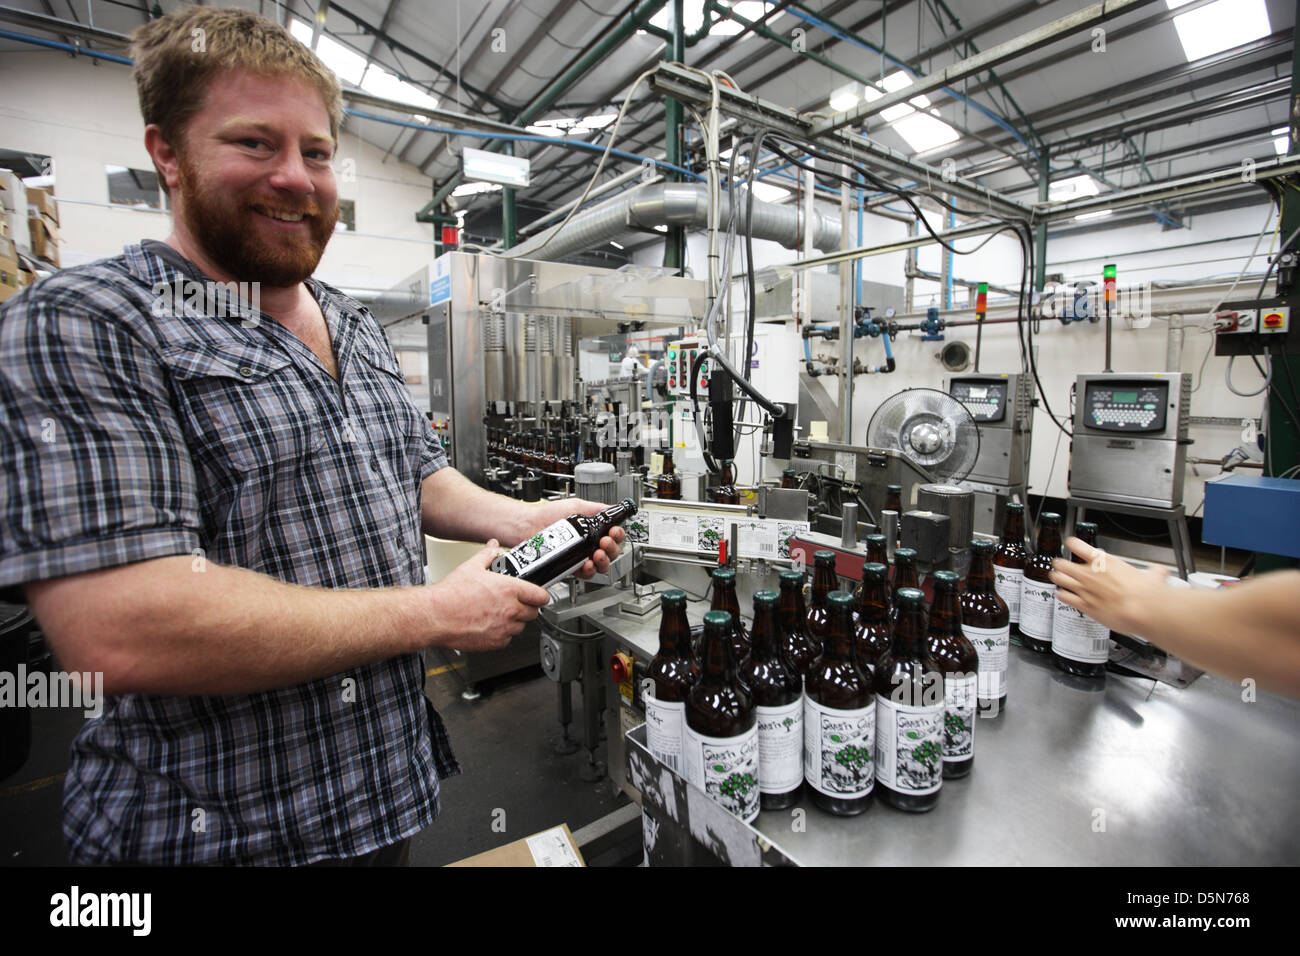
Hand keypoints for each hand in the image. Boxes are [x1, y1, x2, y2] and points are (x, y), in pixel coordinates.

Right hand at [428, 541, 549, 651]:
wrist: (436, 616)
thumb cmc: (451, 594)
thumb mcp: (471, 567)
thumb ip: (487, 555)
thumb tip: (492, 546)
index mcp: (509, 590)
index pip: (541, 596)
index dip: (541, 595)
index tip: (538, 595)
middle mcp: (510, 610)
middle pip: (533, 613)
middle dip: (527, 608)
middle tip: (516, 604)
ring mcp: (503, 628)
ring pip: (520, 627)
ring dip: (514, 622)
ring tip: (499, 614)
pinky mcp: (494, 642)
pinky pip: (507, 640)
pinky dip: (502, 634)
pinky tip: (490, 625)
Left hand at [516, 498, 624, 579]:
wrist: (529, 526)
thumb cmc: (547, 515)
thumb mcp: (577, 506)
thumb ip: (596, 509)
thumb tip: (612, 509)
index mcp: (592, 530)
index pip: (613, 536)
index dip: (617, 535)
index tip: (614, 531)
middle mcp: (588, 544)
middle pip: (611, 552)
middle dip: (612, 548)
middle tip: (605, 542)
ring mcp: (580, 557)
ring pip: (601, 565)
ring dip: (604, 561)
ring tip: (598, 553)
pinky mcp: (571, 567)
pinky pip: (586, 574)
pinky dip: (590, 571)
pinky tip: (587, 563)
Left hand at [1049, 536, 1168, 635]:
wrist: (1142, 610)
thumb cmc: (1146, 592)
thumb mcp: (1153, 576)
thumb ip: (1154, 572)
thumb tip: (1160, 572)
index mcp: (1104, 561)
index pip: (1078, 545)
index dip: (1071, 543)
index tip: (1070, 543)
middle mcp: (1090, 573)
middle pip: (1062, 563)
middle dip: (1060, 564)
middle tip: (1061, 565)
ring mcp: (1084, 589)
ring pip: (1059, 579)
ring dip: (1057, 578)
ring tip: (1057, 578)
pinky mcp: (1084, 605)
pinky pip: (1064, 597)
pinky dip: (1061, 595)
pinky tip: (1062, 595)